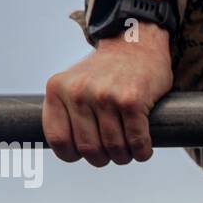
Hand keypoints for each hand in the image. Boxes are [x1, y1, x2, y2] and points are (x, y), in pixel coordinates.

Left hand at [42, 21, 173, 165]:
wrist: (135, 43)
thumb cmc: (106, 72)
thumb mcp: (74, 84)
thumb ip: (67, 111)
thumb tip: (66, 151)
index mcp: (57, 89)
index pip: (58, 139)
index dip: (72, 155)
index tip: (83, 154)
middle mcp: (78, 92)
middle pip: (89, 149)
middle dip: (103, 159)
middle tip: (112, 153)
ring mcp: (105, 96)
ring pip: (114, 148)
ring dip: (125, 157)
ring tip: (129, 151)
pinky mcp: (131, 100)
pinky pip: (137, 141)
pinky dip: (142, 151)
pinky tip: (144, 149)